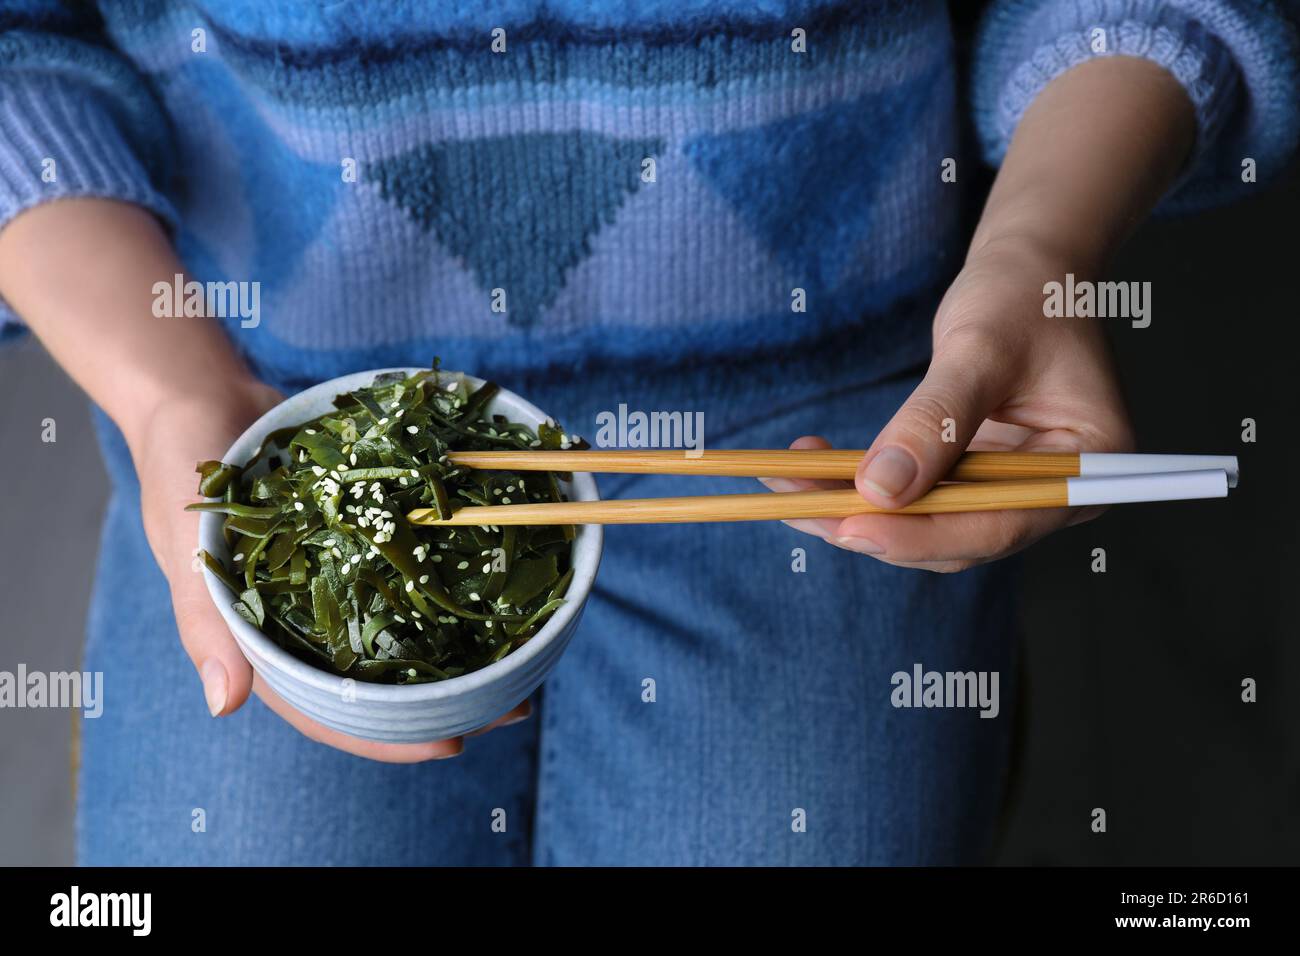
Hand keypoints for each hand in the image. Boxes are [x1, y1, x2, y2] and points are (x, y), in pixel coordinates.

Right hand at [128, 379, 529, 760]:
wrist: (206, 393)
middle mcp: (312, 617)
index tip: (452, 744)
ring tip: (525, 662)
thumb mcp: (186, 545)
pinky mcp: (365, 537)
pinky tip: (502, 585)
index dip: (387, 736)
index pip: (329, 710)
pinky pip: (413, 568)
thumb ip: (206, 622)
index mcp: (266, 640)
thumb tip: (226, 705)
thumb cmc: (183, 469)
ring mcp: (342, 577)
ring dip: (463, 649)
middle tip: (515, 708)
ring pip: (408, 629)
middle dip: (446, 701)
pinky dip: (452, 581)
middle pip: (383, 680)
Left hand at [770, 241, 1134, 571]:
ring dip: (852, 509)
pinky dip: (859, 488)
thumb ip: (934, 421)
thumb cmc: (1020, 294)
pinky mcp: (972, 480)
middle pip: (957, 536)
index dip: (923, 534)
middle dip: (874, 524)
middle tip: (796, 504)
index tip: (852, 529)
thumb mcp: (978, 349)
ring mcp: (1012, 490)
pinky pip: (913, 498)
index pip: (1001, 522)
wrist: (1024, 270)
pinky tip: (806, 470)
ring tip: (787, 483)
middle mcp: (1055, 492)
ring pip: (924, 525)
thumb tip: (881, 490)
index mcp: (1089, 465)